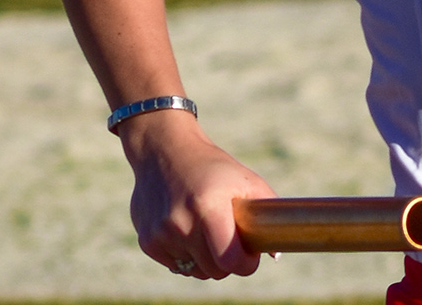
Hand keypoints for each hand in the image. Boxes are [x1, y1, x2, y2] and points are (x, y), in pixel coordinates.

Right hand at [119, 109, 275, 278]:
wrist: (164, 151)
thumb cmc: (212, 167)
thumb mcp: (246, 180)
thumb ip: (266, 213)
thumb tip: (274, 255)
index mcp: (208, 206)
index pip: (230, 261)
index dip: (246, 263)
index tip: (249, 254)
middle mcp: (180, 223)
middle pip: (215, 271)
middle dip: (227, 262)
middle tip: (230, 241)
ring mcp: (160, 234)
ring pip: (195, 270)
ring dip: (205, 259)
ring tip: (208, 232)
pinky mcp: (147, 242)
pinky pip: (177, 266)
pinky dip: (186, 255)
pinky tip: (187, 231)